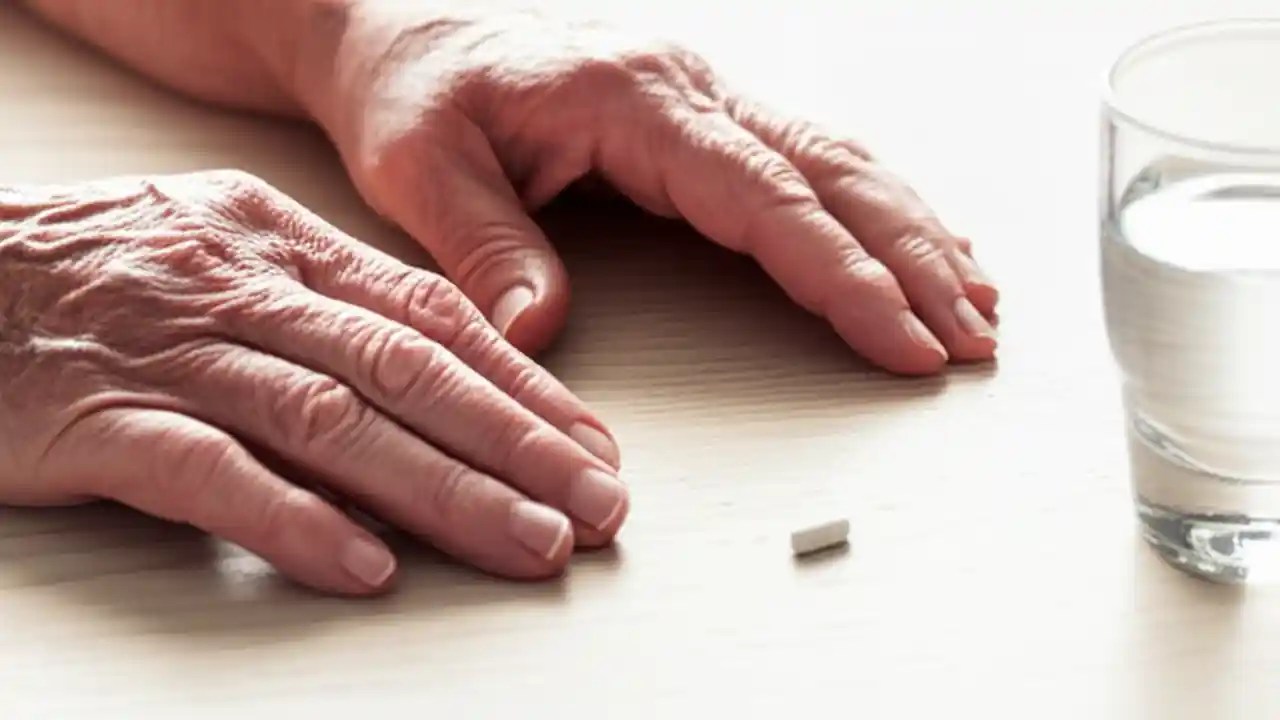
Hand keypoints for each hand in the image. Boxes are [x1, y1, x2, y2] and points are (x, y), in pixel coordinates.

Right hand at [0, 170, 626, 595]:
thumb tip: (440, 370)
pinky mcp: (99, 419)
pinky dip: (295, 520)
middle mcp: (242, 291)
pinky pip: (209, 472)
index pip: (433, 319)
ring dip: (444, 492)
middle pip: (408, 373)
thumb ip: (325, 305)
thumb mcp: (221, 252)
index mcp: (281, 245)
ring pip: (334, 423)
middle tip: (595, 506)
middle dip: (518, 447)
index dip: (525, 387)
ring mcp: (173, 354)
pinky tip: (365, 567)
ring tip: (525, 543)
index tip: (592, 445)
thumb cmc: (90, 271)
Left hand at [304, 5, 998, 372]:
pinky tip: (915, 241)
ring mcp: (704, 94)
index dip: (845, 274)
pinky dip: (876, 206)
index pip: (765, 198)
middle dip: (913, 259)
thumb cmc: (413, 88)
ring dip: (915, 232)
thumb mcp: (422, 168)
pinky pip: (811, 157)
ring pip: (840, 160)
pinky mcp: (703, 113)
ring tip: (975, 303)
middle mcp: (688, 87)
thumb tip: (540, 331)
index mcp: (632, 98)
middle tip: (972, 338)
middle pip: (832, 173)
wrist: (400, 24)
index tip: (904, 337)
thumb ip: (485, 247)